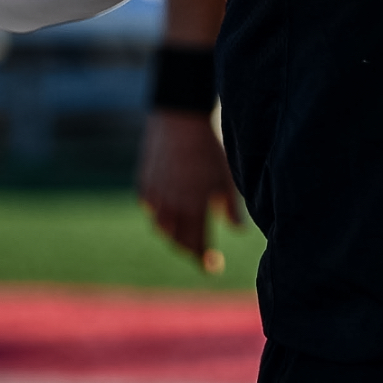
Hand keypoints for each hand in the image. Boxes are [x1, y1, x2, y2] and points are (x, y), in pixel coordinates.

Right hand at [137, 110, 240, 269]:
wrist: (182, 116)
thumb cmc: (211, 145)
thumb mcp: (228, 176)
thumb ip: (231, 206)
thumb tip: (238, 229)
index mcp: (194, 207)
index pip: (197, 245)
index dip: (204, 259)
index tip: (212, 267)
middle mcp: (170, 206)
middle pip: (176, 240)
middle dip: (189, 248)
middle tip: (199, 250)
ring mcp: (154, 194)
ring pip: (160, 225)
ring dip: (172, 232)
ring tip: (184, 230)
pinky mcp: (144, 180)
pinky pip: (149, 205)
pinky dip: (158, 211)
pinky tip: (167, 207)